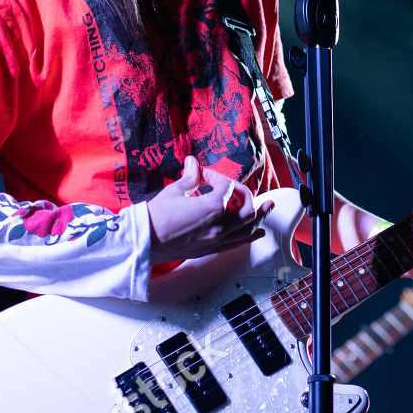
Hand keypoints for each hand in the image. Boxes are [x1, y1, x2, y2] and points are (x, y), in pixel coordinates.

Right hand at [145, 156, 272, 263]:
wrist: (143, 241)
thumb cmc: (155, 217)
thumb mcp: (174, 191)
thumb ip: (189, 177)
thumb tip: (193, 163)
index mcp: (211, 207)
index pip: (226, 186)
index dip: (216, 176)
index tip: (204, 175)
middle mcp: (219, 225)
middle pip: (247, 208)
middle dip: (247, 195)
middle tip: (241, 190)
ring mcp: (217, 239)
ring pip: (247, 228)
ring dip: (259, 216)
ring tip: (269, 207)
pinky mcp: (211, 250)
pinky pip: (237, 243)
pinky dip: (250, 236)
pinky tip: (257, 232)